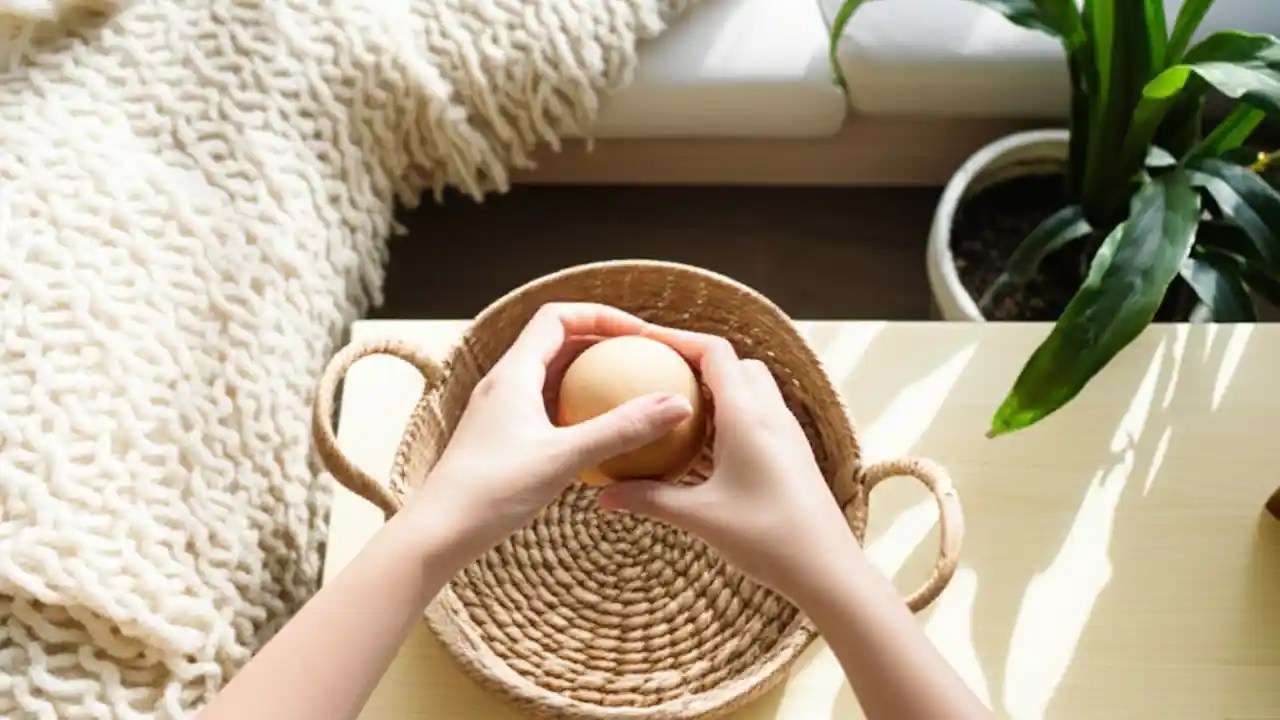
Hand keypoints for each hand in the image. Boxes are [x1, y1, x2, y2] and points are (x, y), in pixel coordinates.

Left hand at [401, 303, 693, 566]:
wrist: (438, 534)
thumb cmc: (492, 493)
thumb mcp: (564, 458)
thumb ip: (621, 429)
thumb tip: (677, 404)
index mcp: (512, 373)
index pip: (558, 317)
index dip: (601, 316)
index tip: (639, 335)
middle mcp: (502, 383)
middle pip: (555, 342)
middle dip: (600, 343)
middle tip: (641, 361)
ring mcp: (499, 411)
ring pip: (549, 376)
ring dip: (588, 377)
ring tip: (627, 393)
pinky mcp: (500, 438)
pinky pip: (544, 407)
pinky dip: (575, 409)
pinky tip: (599, 437)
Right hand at [598, 328, 858, 599]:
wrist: (828, 571)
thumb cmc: (767, 539)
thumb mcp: (699, 517)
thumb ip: (649, 499)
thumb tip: (603, 495)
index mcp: (748, 416)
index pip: (715, 352)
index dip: (678, 340)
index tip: (643, 344)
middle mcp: (771, 415)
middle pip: (735, 364)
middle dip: (697, 363)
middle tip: (658, 379)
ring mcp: (786, 434)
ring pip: (750, 390)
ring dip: (715, 393)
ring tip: (676, 414)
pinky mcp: (792, 455)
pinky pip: (758, 419)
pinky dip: (729, 419)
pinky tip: (704, 452)